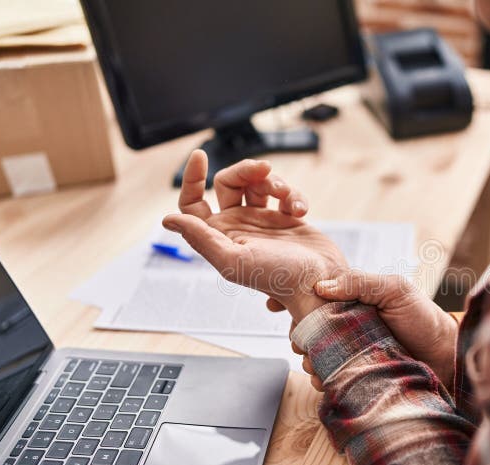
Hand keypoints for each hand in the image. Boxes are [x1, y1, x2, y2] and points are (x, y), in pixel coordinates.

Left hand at [163, 150, 347, 320]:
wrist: (320, 283)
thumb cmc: (279, 277)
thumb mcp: (234, 260)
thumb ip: (200, 239)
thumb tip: (168, 220)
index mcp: (220, 237)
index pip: (193, 204)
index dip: (192, 180)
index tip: (199, 156)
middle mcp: (238, 227)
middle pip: (229, 183)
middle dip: (245, 171)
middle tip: (264, 170)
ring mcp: (262, 221)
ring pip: (258, 184)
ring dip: (273, 182)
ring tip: (286, 195)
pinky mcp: (286, 219)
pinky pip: (284, 194)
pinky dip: (294, 196)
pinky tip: (300, 210)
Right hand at [269, 272, 457, 390]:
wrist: (446, 358)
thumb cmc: (423, 319)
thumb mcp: (395, 290)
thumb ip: (360, 283)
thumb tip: (322, 286)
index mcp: (352, 301)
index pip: (312, 297)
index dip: (290, 299)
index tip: (272, 304)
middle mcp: (345, 326)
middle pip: (307, 327)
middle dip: (298, 333)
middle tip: (300, 338)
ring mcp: (348, 351)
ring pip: (313, 354)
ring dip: (307, 357)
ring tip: (314, 360)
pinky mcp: (352, 374)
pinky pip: (327, 377)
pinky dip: (320, 379)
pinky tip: (323, 378)